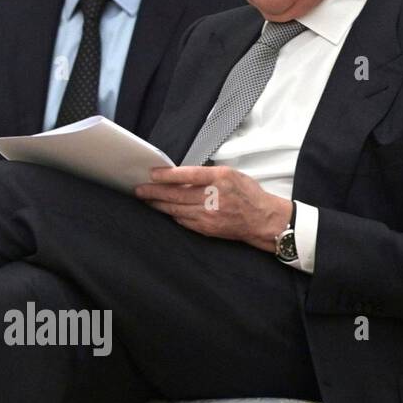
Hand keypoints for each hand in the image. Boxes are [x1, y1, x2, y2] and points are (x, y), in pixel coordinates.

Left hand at [135, 166, 292, 252]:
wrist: (263, 220)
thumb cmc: (248, 195)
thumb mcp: (231, 175)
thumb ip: (206, 174)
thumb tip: (180, 175)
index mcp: (221, 179)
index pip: (188, 175)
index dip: (167, 175)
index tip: (152, 174)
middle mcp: (213, 197)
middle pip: (176, 194)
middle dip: (154, 191)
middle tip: (139, 188)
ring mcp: (209, 215)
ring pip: (175, 208)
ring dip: (158, 203)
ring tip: (145, 198)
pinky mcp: (206, 228)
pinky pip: (182, 220)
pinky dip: (171, 214)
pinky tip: (163, 209)